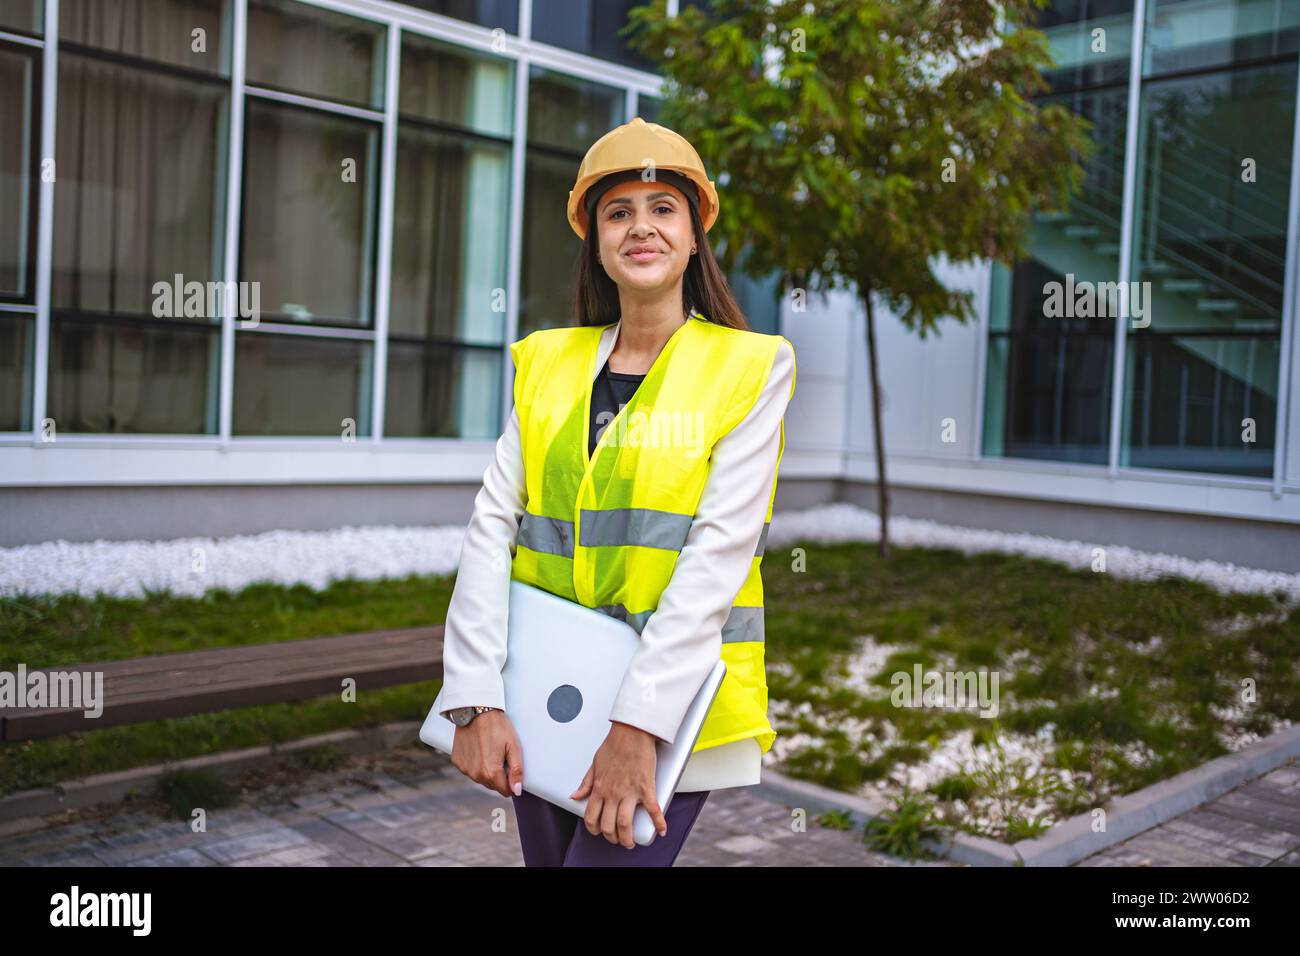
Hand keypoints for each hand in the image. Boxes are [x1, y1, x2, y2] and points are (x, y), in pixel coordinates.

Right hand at [450, 710, 522, 798]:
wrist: (475, 710)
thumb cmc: (497, 726)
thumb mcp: (513, 746)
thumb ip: (516, 771)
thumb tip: (517, 791)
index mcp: (491, 773)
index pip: (505, 791)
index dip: (511, 781)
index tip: (511, 767)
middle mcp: (475, 774)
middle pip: (492, 785)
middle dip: (499, 775)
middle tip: (501, 754)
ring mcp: (464, 769)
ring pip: (480, 778)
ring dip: (486, 769)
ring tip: (489, 749)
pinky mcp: (457, 762)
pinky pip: (469, 769)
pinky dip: (475, 763)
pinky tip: (478, 748)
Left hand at [570, 721, 667, 847]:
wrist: (632, 731)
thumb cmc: (614, 745)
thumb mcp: (594, 764)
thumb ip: (585, 783)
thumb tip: (575, 796)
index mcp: (600, 788)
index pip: (592, 818)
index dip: (595, 830)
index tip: (599, 832)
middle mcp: (613, 793)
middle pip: (609, 826)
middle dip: (612, 838)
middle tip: (618, 840)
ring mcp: (630, 792)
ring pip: (625, 825)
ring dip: (628, 838)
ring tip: (631, 841)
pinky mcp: (647, 788)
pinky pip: (653, 810)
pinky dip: (658, 823)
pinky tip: (661, 830)